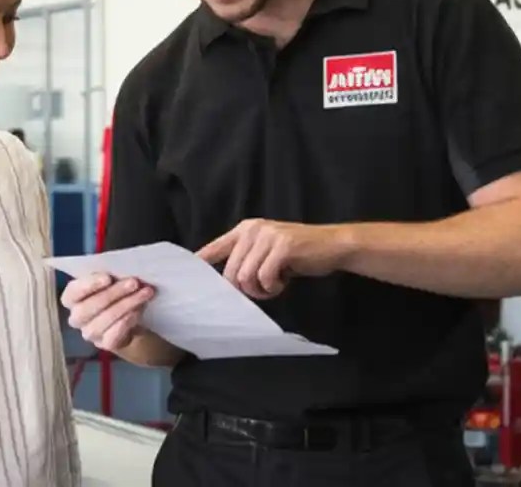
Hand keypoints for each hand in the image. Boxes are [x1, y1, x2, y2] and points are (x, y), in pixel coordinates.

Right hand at [61, 272, 154, 351]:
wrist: (133, 320)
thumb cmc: (118, 294)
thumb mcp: (114, 280)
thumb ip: (112, 274)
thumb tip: (123, 268)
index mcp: (73, 298)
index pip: (72, 293)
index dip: (87, 285)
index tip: (107, 277)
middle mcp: (77, 317)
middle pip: (87, 309)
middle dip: (112, 294)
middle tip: (134, 282)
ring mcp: (90, 333)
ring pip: (101, 322)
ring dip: (124, 306)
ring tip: (143, 294)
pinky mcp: (105, 345)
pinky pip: (112, 337)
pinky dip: (125, 323)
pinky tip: (137, 312)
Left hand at [196, 218, 347, 299]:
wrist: (333, 245)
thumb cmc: (299, 253)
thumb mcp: (267, 251)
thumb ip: (246, 259)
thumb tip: (226, 282)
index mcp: (245, 230)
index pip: (215, 247)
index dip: (201, 262)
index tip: (187, 276)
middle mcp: (253, 230)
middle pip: (230, 272)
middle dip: (245, 289)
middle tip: (264, 288)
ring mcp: (267, 236)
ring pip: (245, 277)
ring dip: (260, 290)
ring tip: (275, 285)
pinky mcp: (282, 247)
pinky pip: (264, 278)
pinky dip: (273, 287)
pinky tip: (284, 281)